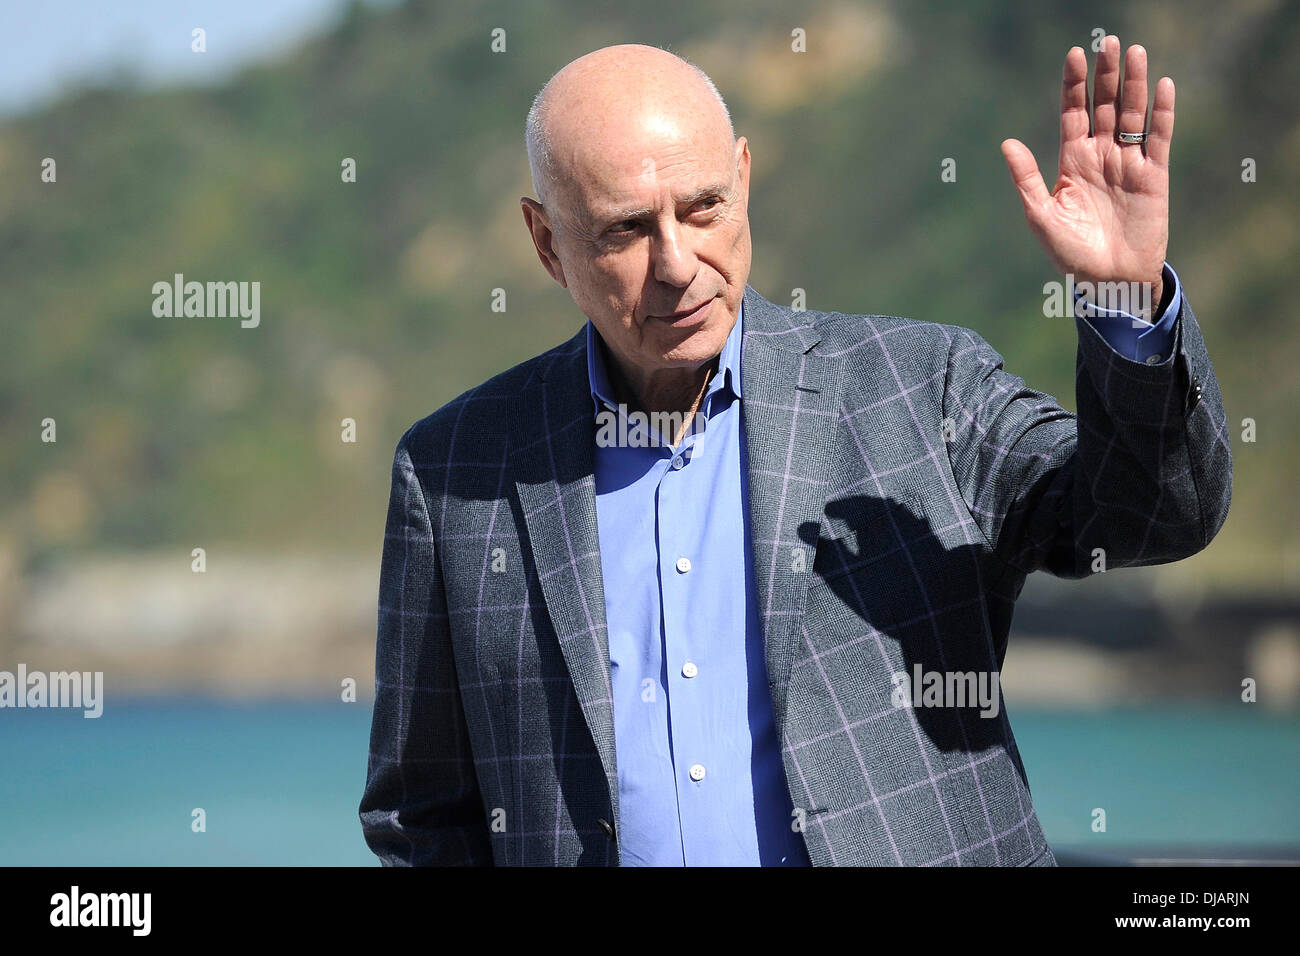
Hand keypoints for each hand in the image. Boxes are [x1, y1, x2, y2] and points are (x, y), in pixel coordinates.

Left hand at [1001, 36, 1170, 305]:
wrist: (1109, 281)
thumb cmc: (1071, 254)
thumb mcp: (1042, 217)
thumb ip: (1027, 179)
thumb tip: (1007, 143)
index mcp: (1072, 163)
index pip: (1073, 114)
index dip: (1074, 85)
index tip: (1075, 54)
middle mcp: (1100, 157)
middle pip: (1103, 106)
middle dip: (1106, 76)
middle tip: (1109, 41)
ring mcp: (1128, 164)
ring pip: (1131, 115)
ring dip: (1133, 85)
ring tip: (1134, 52)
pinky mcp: (1153, 176)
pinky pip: (1158, 138)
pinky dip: (1161, 113)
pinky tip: (1161, 85)